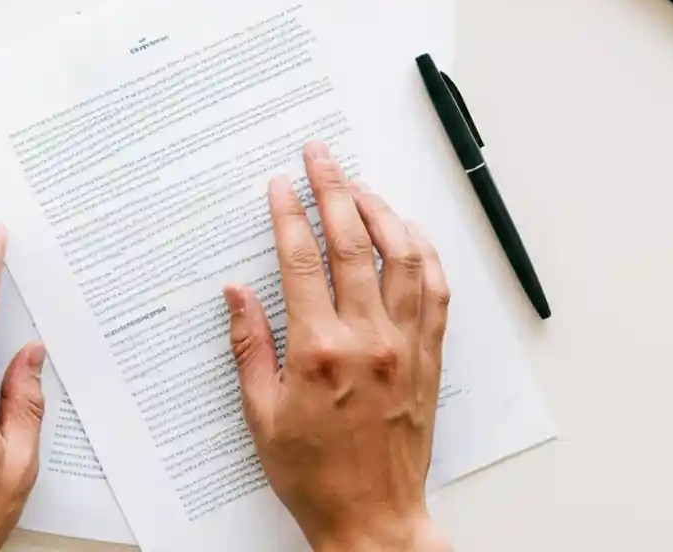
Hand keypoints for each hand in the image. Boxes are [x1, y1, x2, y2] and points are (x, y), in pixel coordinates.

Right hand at [225, 141, 451, 551]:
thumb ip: (249, 346)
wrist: (372, 517)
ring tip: (361, 185)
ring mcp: (405, 345)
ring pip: (403, 257)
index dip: (289, 214)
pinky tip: (409, 233)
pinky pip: (436, 290)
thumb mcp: (260, 414)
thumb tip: (236, 293)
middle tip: (320, 156)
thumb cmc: (314, 473)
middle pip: (354, 243)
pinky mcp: (428, 357)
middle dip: (334, 189)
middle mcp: (367, 339)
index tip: (281, 185)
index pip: (302, 260)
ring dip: (382, 211)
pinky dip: (425, 252)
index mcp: (318, 351)